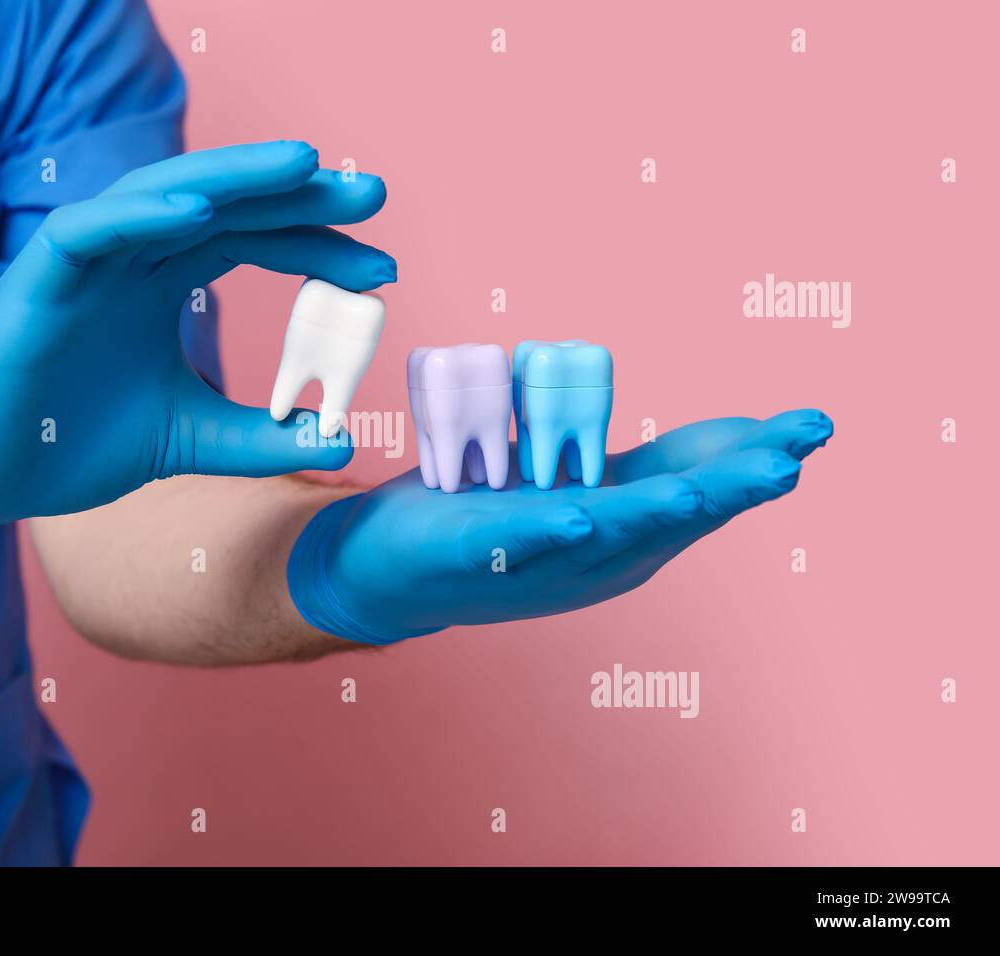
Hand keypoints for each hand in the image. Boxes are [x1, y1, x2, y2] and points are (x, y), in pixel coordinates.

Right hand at [0, 141, 394, 546]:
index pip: (252, 241)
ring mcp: (81, 265)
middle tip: (372, 194)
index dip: (317, 249)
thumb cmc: (67, 444)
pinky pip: (85, 232)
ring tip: (302, 167)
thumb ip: (259, 437)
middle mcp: (129, 259)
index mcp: (161, 283)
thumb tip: (345, 439)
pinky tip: (196, 214)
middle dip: (295, 195)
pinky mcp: (33, 284)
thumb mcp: (186, 440)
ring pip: (159, 194)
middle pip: (221, 203)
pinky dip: (137, 217)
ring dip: (230, 177)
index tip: (382, 271)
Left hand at [287, 410, 832, 643]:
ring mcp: (536, 562)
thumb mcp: (584, 490)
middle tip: (791, 460)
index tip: (814, 426)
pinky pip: (511, 543)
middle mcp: (593, 556)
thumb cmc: (491, 518)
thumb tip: (728, 449)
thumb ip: (647, 473)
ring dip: (654, 511)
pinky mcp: (473, 554)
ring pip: (603, 532)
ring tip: (701, 490)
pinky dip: (544, 531)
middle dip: (730, 486)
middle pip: (669, 516)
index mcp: (623, 531)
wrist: (386, 570)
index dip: (753, 457)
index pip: (698, 487)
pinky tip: (575, 517)